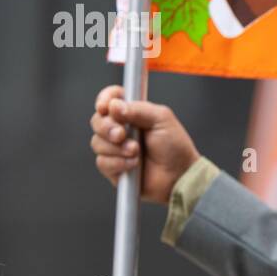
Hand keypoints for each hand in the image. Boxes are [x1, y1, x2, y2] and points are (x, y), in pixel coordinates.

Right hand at [90, 84, 200, 204]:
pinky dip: (119, 163)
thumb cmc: (175, 147)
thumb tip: (114, 105)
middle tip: (122, 134)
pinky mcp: (113, 167)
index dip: (104, 100)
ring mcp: (115, 148)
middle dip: (107, 127)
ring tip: (137, 151)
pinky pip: (103, 162)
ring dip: (117, 148)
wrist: (179, 176)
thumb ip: (138, 109)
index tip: (105, 107)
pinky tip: (134, 165)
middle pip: (97, 121)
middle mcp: (121, 129)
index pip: (110, 99)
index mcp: (132, 113)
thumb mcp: (162, 119)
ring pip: (97, 142)